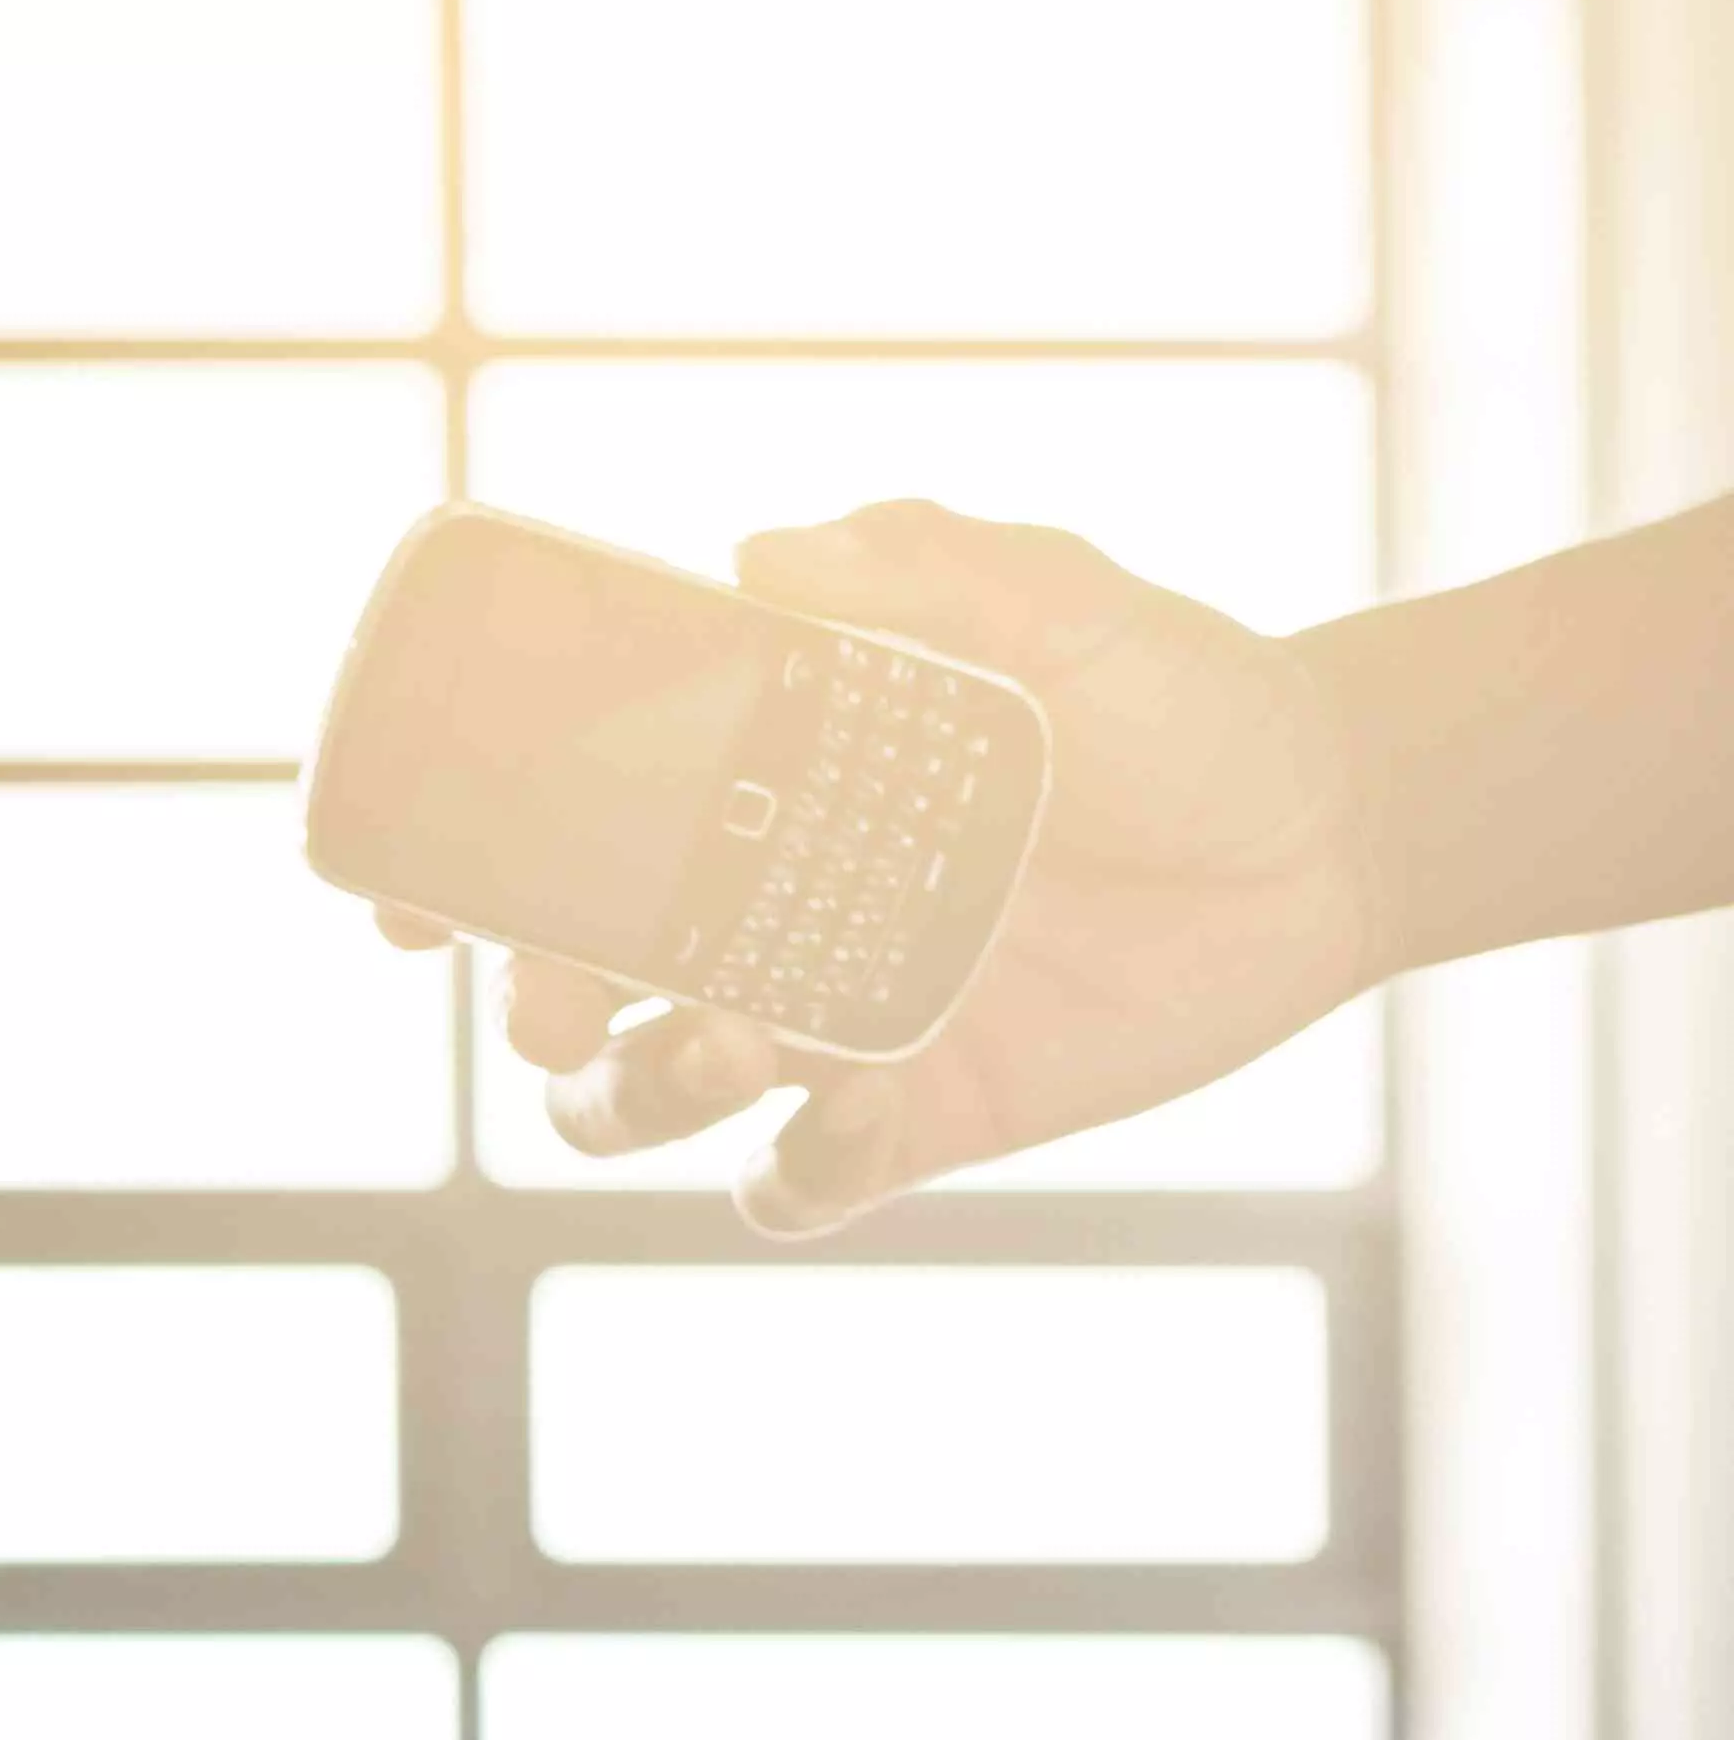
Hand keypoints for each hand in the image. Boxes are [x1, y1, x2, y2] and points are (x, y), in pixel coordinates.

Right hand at [402, 506, 1377, 1232]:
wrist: (1332, 831)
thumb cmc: (1186, 702)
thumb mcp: (1069, 608)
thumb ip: (934, 569)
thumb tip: (763, 552)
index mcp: (745, 794)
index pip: (551, 839)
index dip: (449, 879)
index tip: (407, 899)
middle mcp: (751, 917)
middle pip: (557, 990)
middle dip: (531, 1002)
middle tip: (571, 993)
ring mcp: (821, 1026)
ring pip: (636, 1100)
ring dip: (641, 1090)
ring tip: (733, 1047)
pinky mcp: (913, 1118)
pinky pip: (794, 1187)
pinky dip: (793, 1177)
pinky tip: (854, 1127)